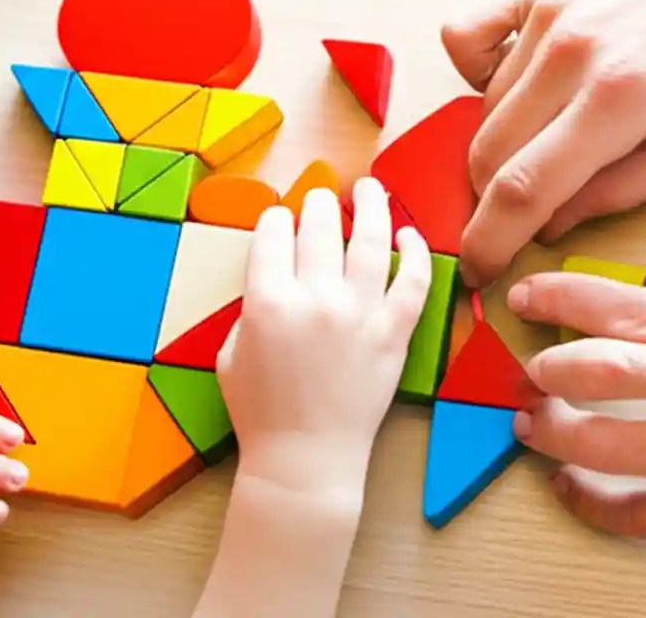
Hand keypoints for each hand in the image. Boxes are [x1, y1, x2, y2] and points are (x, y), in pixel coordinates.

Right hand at [217, 177, 431, 491]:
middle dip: (319, 203)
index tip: (280, 220)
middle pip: (320, 226)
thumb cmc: (260, 412)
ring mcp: (360, 313)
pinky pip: (413, 281)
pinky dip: (415, 252)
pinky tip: (409, 234)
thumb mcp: (231, 353)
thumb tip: (275, 271)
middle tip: (323, 197)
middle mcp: (315, 298)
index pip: (272, 234)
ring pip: (371, 239)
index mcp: (267, 302)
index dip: (275, 220)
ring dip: (371, 205)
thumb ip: (251, 306)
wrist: (306, 459)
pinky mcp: (394, 332)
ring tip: (370, 187)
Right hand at [443, 0, 645, 285]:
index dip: (490, 242)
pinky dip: (474, 74)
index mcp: (620, 97)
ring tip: (553, 146)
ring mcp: (555, 10)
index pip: (522, 189)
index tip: (480, 268)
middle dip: (492, 202)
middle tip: (518, 219)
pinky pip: (469, 35)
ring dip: (502, 144)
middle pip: (491, 152)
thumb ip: (620, 192)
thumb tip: (551, 225)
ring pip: (485, 106)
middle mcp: (575, 48)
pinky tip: (512, 93)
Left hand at [507, 270, 645, 546]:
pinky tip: (571, 490)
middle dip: (542, 368)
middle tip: (519, 370)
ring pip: (607, 446)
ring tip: (531, 426)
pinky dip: (595, 506)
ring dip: (554, 435)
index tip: (523, 298)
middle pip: (598, 372)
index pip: (619, 306)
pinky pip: (644, 516)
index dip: (557, 298)